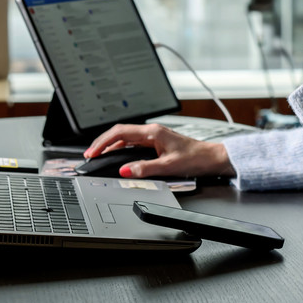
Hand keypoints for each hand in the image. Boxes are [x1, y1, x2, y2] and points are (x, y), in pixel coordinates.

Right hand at [83, 124, 235, 178]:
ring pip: (125, 137)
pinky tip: (116, 156)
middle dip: (102, 142)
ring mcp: (154, 136)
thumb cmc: (196, 158)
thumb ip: (145, 168)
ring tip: (98, 155)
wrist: (211, 157)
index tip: (92, 152)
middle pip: (120, 133)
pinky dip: (121, 149)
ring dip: (110, 145)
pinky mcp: (156, 142)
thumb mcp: (168, 166)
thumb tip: (125, 170)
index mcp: (153, 133)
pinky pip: (133, 143)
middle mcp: (152, 132)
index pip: (121, 133)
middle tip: (90, 154)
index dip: (103, 142)